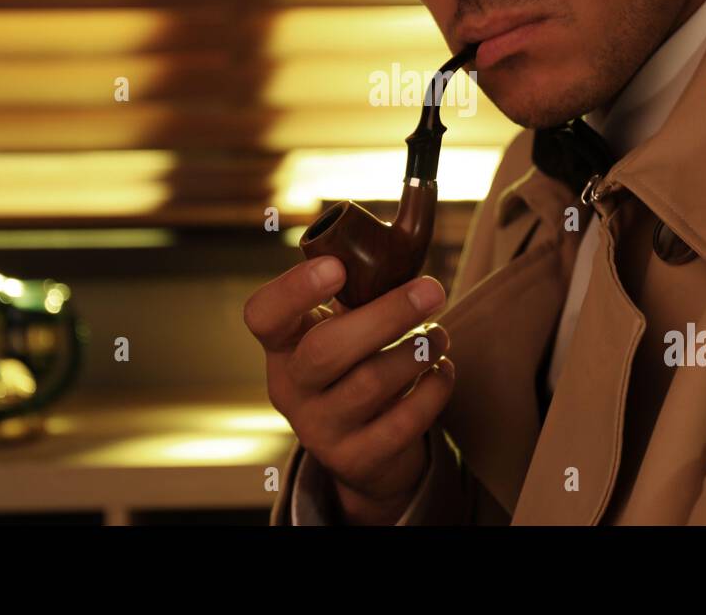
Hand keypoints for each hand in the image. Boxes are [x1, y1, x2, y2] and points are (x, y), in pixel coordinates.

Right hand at [243, 257, 455, 523]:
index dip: (294, 289)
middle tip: (432, 291)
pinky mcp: (356, 459)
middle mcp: (290, 387)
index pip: (263, 315)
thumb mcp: (343, 328)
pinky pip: (402, 422)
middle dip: (387, 316)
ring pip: (371, 384)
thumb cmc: (358, 364)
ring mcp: (319, 429)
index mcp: (282, 344)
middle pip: (327, 350)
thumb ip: (360, 291)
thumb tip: (404, 245)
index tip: (337, 266)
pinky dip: (432, 390)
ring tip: (440, 335)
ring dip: (418, 351)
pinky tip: (442, 370)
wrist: (365, 449)